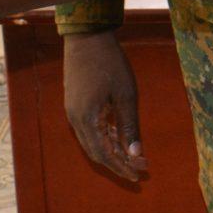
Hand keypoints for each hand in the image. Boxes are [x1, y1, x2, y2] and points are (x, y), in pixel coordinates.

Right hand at [62, 31, 143, 180]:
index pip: (104, 155)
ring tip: (132, 155)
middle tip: (140, 167)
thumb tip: (135, 153)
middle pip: (96, 153)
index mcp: (88, 120)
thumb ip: (129, 125)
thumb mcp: (126, 95)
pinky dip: (104, 138)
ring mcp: (73, 113)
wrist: (87, 38)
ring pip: (92, 142)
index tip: (139, 174)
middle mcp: (76, 120)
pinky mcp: (75, 105)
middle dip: (118, 163)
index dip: (122, 167)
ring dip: (112, 151)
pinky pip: (89, 130)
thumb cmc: (109, 64)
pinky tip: (119, 137)